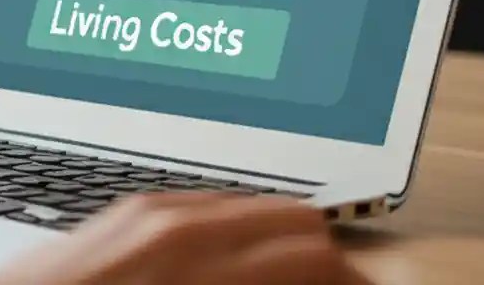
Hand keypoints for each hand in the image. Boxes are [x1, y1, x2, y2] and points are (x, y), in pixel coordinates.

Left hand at [0, 193, 370, 284]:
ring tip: (279, 278)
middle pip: (297, 218)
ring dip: (278, 240)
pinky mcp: (132, 206)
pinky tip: (228, 265)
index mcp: (201, 264)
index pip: (317, 255)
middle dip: (324, 258)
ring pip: (254, 205)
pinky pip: (207, 206)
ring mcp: (153, 210)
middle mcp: (181, 226)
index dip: (351, 279)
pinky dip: (234, 232)